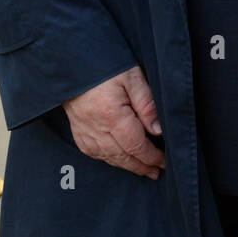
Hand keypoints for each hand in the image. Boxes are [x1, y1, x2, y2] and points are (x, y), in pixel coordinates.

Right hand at [62, 65, 165, 179]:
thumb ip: (146, 104)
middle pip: (124, 157)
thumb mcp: (132, 77)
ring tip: (144, 169)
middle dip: (143, 166)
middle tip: (157, 172)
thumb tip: (158, 130)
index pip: (136, 146)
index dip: (152, 157)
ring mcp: (85, 134)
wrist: (73, 65)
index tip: (164, 162)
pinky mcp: (79, 134)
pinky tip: (121, 160)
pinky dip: (111, 160)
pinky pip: (96, 154)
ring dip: (128, 166)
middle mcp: (97, 129)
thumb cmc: (105, 66)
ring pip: (110, 158)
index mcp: (112, 116)